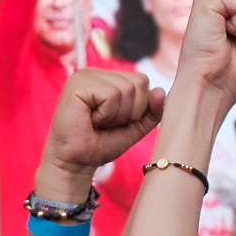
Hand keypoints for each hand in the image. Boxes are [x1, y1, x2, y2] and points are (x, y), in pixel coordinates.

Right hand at [36, 68, 163, 196]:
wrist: (74, 163)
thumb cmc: (99, 145)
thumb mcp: (134, 127)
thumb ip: (152, 111)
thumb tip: (161, 90)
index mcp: (107, 78)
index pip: (142, 81)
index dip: (138, 108)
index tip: (114, 122)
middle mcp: (95, 73)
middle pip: (139, 82)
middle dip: (129, 111)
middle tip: (105, 123)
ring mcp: (85, 76)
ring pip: (127, 89)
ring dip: (116, 115)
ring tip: (97, 122)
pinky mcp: (77, 84)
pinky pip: (112, 95)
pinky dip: (106, 115)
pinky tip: (89, 120)